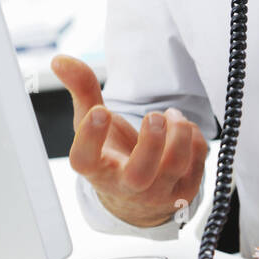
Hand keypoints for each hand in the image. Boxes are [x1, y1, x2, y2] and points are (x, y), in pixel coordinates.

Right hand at [50, 55, 208, 228]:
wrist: (137, 198)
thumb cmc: (112, 155)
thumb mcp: (93, 123)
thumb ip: (80, 89)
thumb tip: (60, 60)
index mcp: (96, 169)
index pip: (85, 160)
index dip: (90, 136)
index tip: (100, 111)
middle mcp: (127, 186)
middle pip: (139, 174)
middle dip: (151, 142)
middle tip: (154, 116)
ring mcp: (158, 192)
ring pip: (175, 166)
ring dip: (179, 133)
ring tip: (171, 115)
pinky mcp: (184, 190)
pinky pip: (197, 161)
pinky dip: (194, 138)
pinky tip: (182, 129)